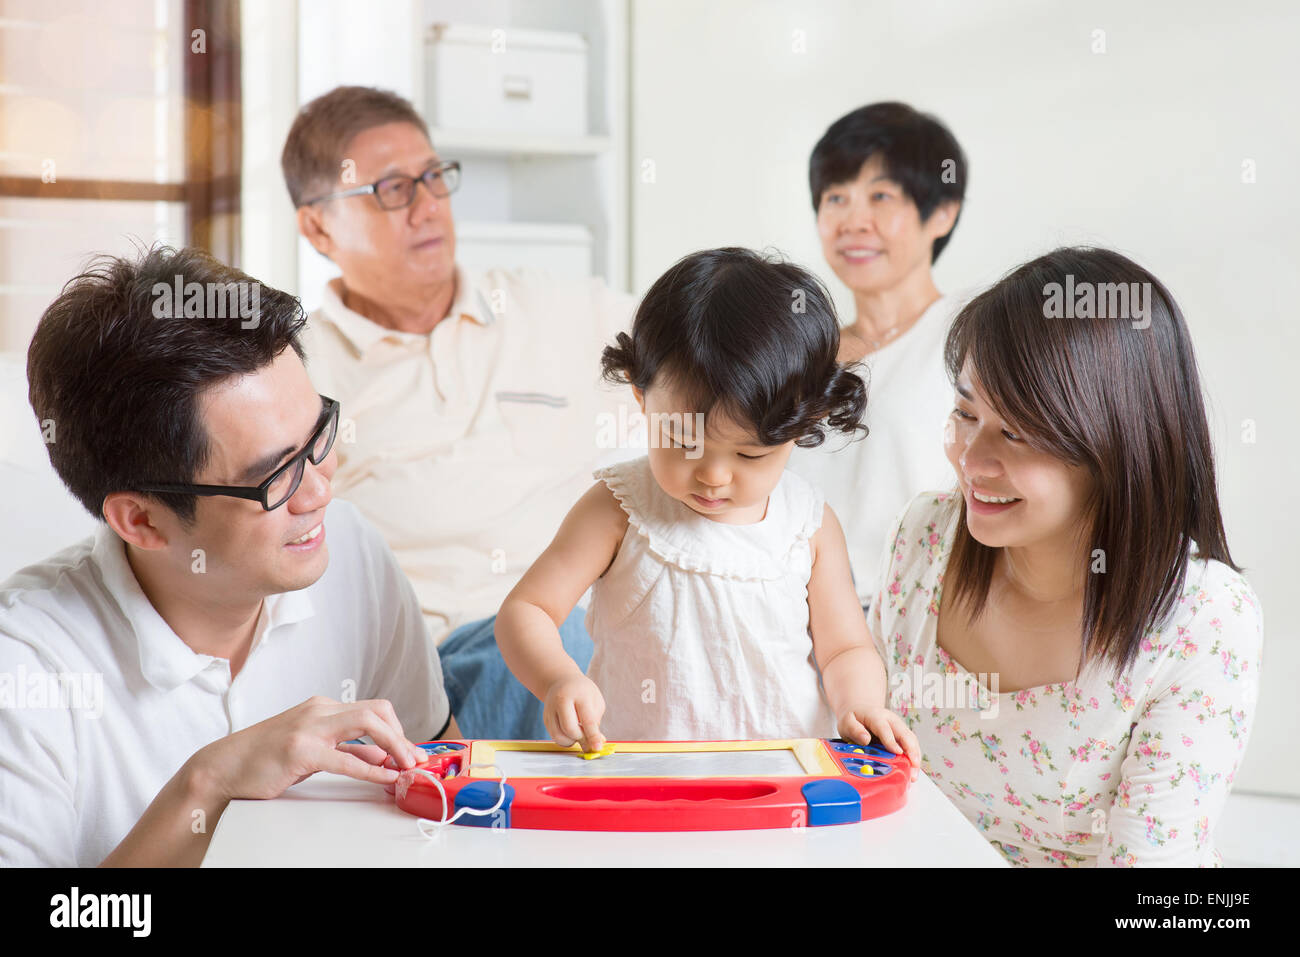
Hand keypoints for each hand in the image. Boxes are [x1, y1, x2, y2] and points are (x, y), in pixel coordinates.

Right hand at [196, 696, 429, 801]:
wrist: (222, 768)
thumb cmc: (265, 759)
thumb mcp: (312, 749)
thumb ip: (346, 750)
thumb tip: (381, 756)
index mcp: (322, 708)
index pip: (374, 710)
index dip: (398, 731)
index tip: (410, 753)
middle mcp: (319, 710)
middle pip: (378, 710)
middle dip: (403, 735)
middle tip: (415, 760)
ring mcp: (309, 727)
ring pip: (368, 723)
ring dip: (395, 744)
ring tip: (407, 766)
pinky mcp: (300, 750)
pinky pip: (346, 758)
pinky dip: (371, 768)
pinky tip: (385, 777)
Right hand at [543, 674, 606, 752]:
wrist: (561, 681)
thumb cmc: (582, 692)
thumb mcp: (595, 701)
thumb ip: (596, 722)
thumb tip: (596, 743)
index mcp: (579, 694)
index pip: (587, 720)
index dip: (593, 736)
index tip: (597, 747)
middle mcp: (561, 700)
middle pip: (569, 729)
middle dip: (580, 738)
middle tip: (587, 738)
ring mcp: (550, 709)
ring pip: (558, 736)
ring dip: (571, 741)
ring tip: (578, 734)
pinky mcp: (545, 718)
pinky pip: (554, 736)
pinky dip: (564, 739)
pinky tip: (571, 733)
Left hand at [838, 706, 921, 773]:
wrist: (861, 710)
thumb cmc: (854, 718)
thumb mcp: (847, 721)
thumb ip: (854, 730)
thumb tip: (865, 740)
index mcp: (876, 716)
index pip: (885, 729)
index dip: (891, 741)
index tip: (897, 752)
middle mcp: (891, 720)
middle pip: (905, 734)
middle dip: (911, 751)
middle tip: (913, 767)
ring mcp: (899, 727)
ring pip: (911, 740)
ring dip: (915, 756)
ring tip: (914, 774)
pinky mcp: (902, 734)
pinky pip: (911, 744)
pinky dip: (913, 757)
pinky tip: (912, 769)